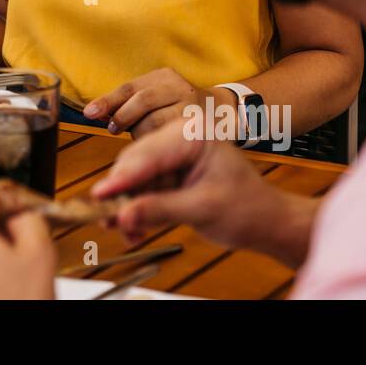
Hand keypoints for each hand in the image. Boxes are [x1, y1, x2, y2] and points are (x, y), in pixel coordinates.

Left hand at [83, 67, 229, 137]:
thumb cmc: (178, 109)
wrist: (223, 113)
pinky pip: (168, 137)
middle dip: (123, 117)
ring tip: (139, 138)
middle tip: (113, 129)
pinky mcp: (199, 125)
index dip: (108, 100)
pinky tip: (154, 145)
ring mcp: (191, 105)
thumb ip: (128, 104)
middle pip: (142, 100)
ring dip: (140, 133)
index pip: (129, 87)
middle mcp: (178, 86)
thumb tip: (95, 113)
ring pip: (155, 121)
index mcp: (163, 76)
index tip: (89, 113)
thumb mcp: (156, 98)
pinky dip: (155, 143)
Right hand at [91, 116, 303, 260]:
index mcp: (193, 133)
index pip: (148, 155)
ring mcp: (173, 154)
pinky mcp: (169, 171)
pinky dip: (137, 209)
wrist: (266, 220)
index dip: (121, 178)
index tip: (99, 197)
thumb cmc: (248, 208)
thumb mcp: (203, 210)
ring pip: (134, 177)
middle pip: (135, 162)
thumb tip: (122, 215)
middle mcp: (179, 137)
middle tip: (108, 220)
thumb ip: (160, 210)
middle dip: (121, 194)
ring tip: (125, 231)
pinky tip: (135, 228)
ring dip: (127, 205)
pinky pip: (142, 188)